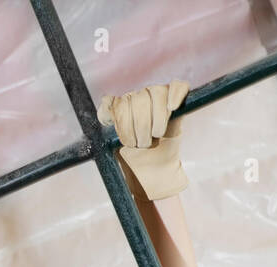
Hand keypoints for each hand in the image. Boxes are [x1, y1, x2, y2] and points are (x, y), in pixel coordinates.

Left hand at [96, 80, 190, 200]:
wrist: (151, 168)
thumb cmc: (130, 157)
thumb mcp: (110, 147)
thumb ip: (102, 132)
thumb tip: (99, 112)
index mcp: (117, 108)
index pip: (114, 103)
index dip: (120, 122)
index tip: (124, 141)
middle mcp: (135, 98)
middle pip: (135, 99)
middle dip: (138, 125)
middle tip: (139, 144)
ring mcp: (155, 97)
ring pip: (155, 93)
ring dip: (156, 118)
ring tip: (154, 136)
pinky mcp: (175, 100)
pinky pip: (177, 87)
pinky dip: (175, 95)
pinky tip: (172, 108)